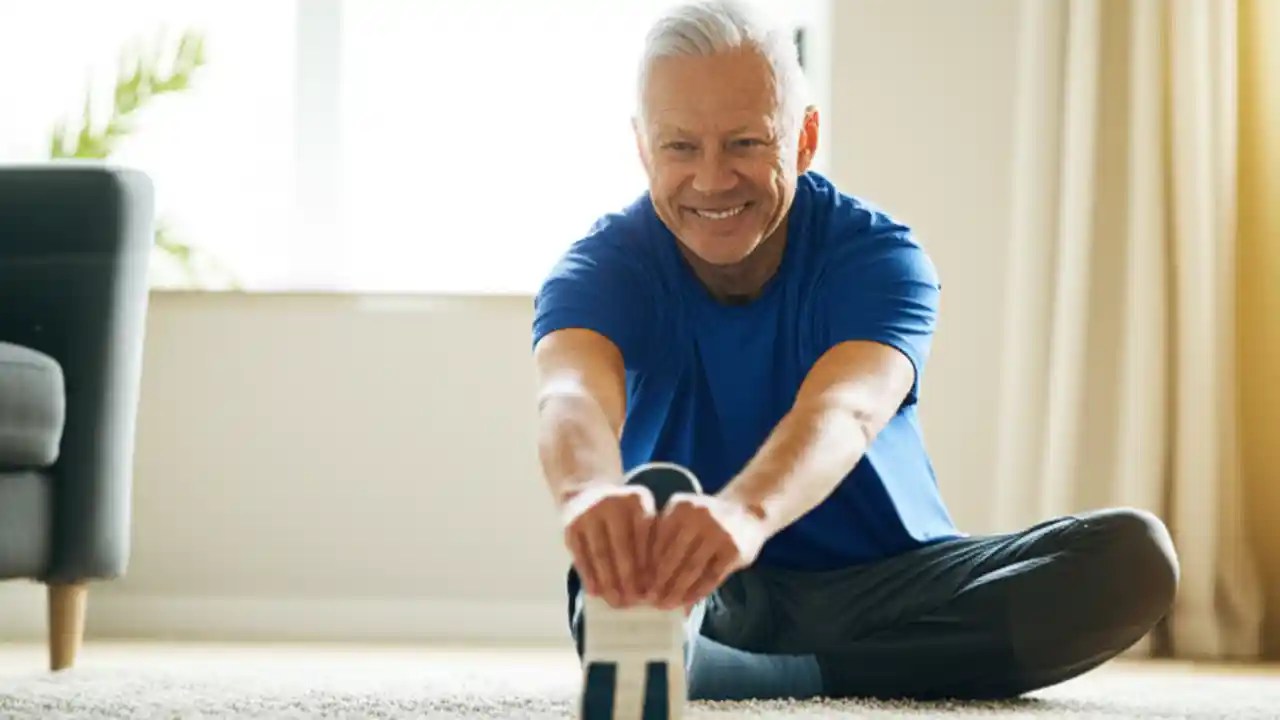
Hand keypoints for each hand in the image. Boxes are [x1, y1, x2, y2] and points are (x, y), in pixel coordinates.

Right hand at [561, 482, 657, 608]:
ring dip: (608, 581)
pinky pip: (581, 555)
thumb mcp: (642, 518)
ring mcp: (588, 512)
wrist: (587, 493)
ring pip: (600, 553)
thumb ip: (650, 544)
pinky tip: (595, 592)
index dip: (648, 565)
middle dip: (628, 578)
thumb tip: (651, 585)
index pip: (645, 537)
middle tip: (633, 601)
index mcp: (637, 499)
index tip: (652, 589)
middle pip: (622, 546)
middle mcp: (612, 502)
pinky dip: (588, 575)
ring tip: (616, 602)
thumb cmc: (624, 516)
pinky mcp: (571, 526)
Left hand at [647, 494, 767, 609]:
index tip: (638, 585)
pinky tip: (687, 602)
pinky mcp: (734, 550)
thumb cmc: (708, 519)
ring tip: (666, 605)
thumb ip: (667, 538)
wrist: (749, 511)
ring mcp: (718, 532)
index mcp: (680, 506)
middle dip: (659, 582)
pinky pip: (711, 577)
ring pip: (691, 569)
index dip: (646, 565)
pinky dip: (697, 592)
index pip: (657, 541)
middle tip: (650, 600)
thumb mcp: (685, 517)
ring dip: (676, 591)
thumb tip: (644, 577)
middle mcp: (698, 516)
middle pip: (672, 557)